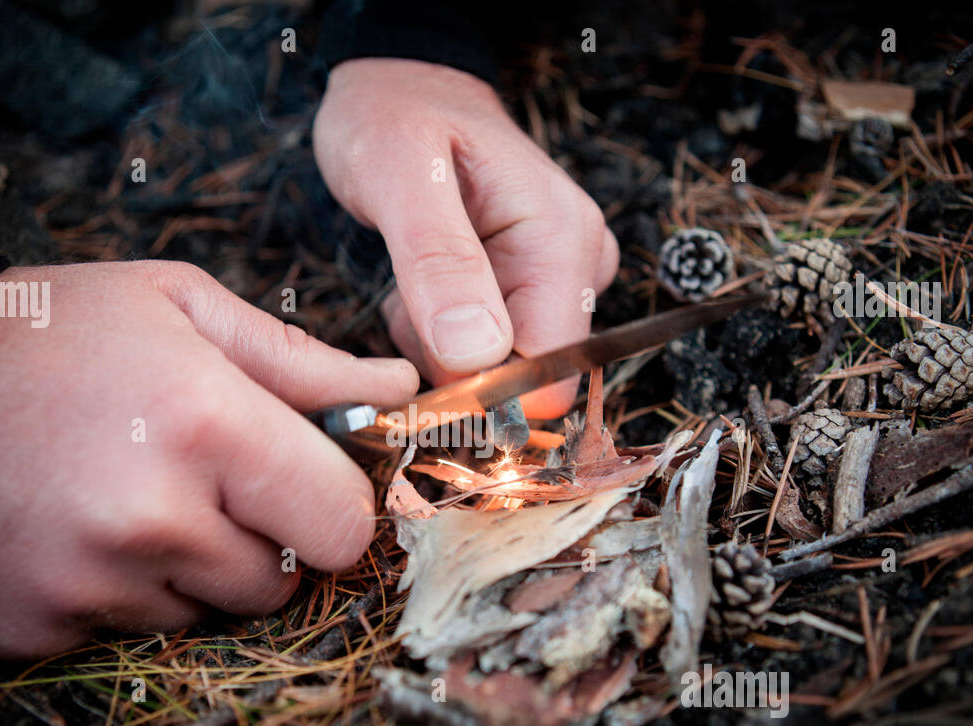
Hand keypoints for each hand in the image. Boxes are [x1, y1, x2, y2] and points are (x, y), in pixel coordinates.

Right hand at [0, 262, 416, 657]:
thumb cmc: (37, 327)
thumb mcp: (177, 306)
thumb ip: (300, 362)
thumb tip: (398, 392)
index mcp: (206, 427)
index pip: (343, 528)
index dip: (331, 507)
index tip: (303, 486)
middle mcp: (150, 520)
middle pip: (279, 583)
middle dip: (259, 540)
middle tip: (196, 480)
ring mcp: (84, 587)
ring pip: (200, 614)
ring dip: (184, 570)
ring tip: (118, 495)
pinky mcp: (26, 634)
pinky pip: (120, 636)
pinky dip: (110, 596)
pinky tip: (65, 529)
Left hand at [314, 58, 618, 417]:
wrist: (398, 90)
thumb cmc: (395, 116)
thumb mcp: (399, 173)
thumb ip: (439, 262)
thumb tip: (478, 355)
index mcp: (561, 240)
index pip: (549, 369)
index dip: (484, 389)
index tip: (423, 365)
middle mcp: (577, 265)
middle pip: (523, 377)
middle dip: (451, 363)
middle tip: (405, 295)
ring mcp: (556, 281)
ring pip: (494, 370)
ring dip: (436, 346)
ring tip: (409, 278)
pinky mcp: (528, 293)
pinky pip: (481, 353)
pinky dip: (437, 336)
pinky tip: (420, 287)